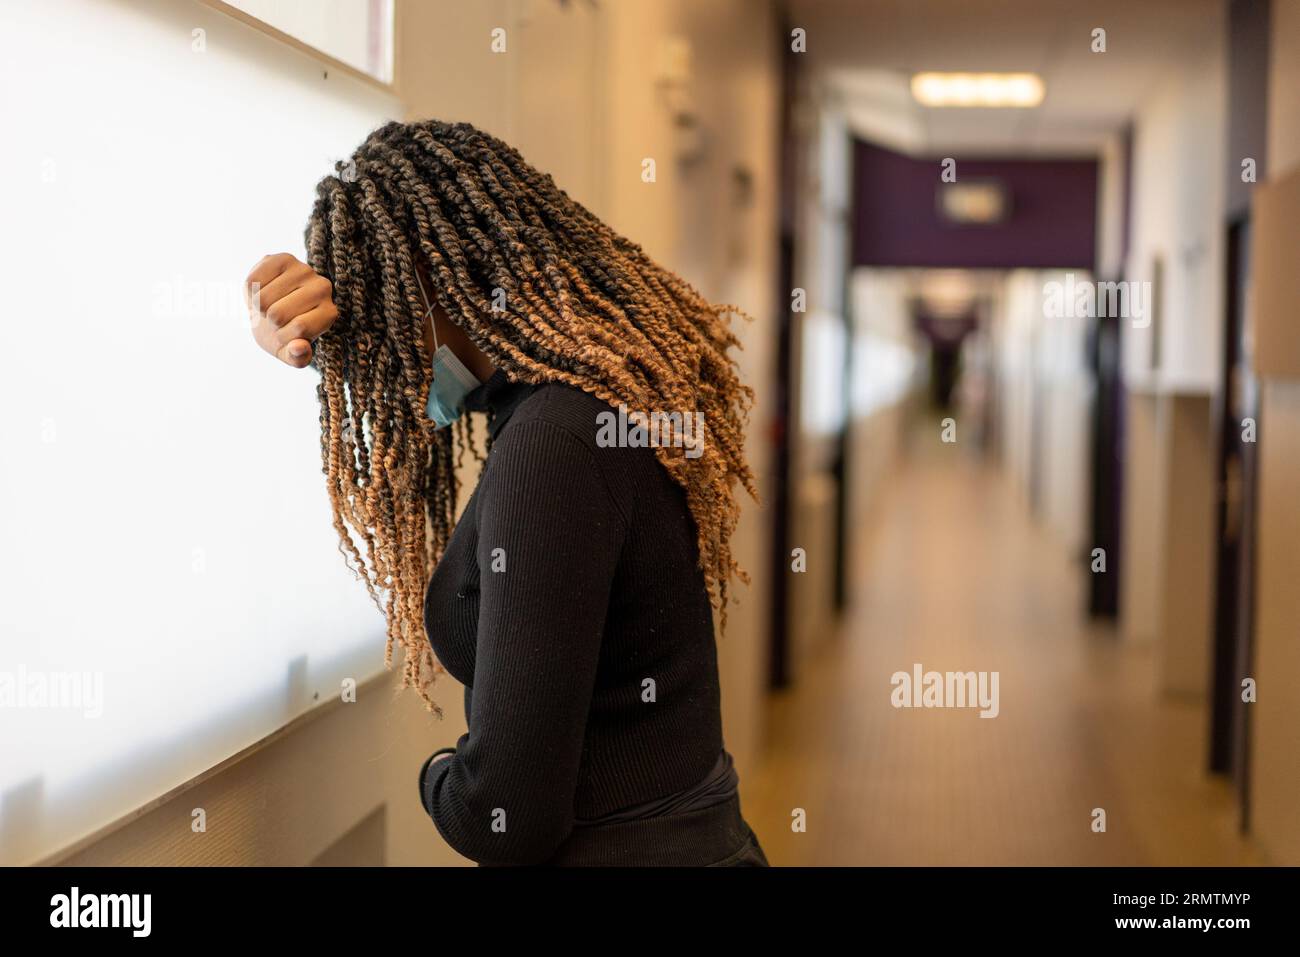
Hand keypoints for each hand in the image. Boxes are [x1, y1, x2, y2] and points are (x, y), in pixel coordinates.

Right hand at [244, 252, 337, 367]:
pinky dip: (250, 292)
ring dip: (258, 307)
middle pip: (278, 313)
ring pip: (263, 298)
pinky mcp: (282, 258)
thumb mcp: (290, 354)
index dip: (284, 337)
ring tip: (269, 306)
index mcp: (329, 313)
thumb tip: (299, 348)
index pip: (299, 328)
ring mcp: (304, 270)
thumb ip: (297, 358)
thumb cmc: (284, 334)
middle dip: (269, 322)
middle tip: (276, 319)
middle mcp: (323, 288)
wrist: (271, 311)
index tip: (286, 334)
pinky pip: (253, 281)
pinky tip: (261, 291)